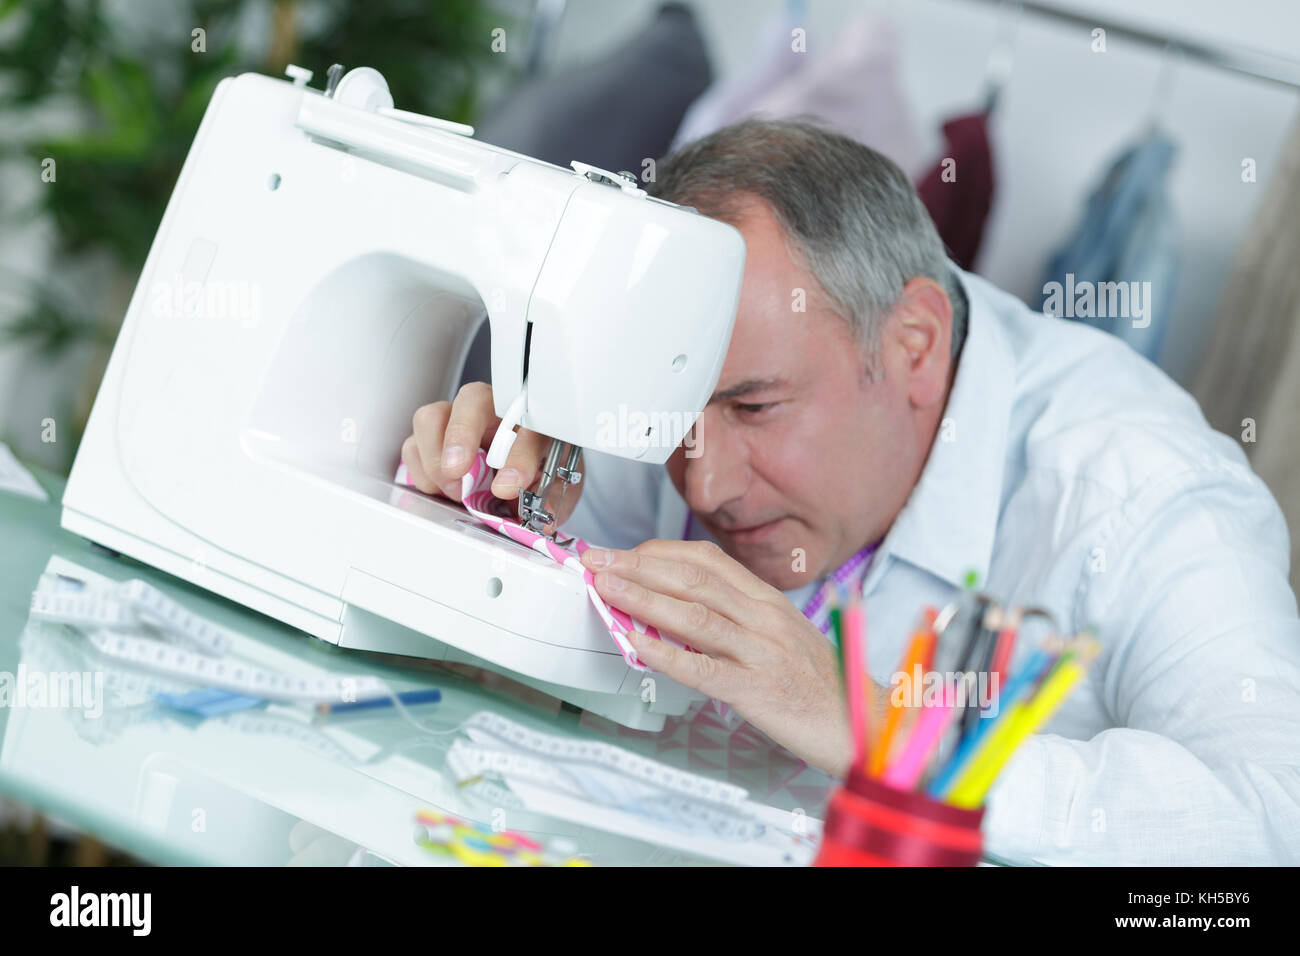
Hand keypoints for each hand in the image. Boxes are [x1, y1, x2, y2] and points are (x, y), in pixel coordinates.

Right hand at [402, 382, 582, 524]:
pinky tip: (441, 489)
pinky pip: (413, 446)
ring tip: (455, 490)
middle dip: (461, 435)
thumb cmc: (537, 471)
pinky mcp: (432, 440)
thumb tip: (543, 514)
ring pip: (432, 418)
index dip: (517, 456)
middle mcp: (493, 412)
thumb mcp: (554, 487)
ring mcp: (458, 422)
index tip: (509, 485)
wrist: (521, 476)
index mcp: (531, 419)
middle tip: (459, 472)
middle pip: (471, 399)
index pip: (527, 425)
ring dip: (436, 457)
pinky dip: (421, 470)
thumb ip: (551, 497)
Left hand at [579, 539, 883, 776]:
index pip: (704, 559)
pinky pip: (703, 668)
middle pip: (692, 578)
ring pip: (693, 614)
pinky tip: (636, 643)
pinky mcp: (757, 689)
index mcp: (766, 600)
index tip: (621, 552)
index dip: (656, 551)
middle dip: (637, 565)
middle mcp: (763, 616)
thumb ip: (735, 618)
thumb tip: (677, 608)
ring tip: (606, 588)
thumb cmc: (818, 684)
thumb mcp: (779, 636)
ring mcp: (760, 651)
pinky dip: (666, 652)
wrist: (860, 724)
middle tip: (597, 560)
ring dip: (642, 597)